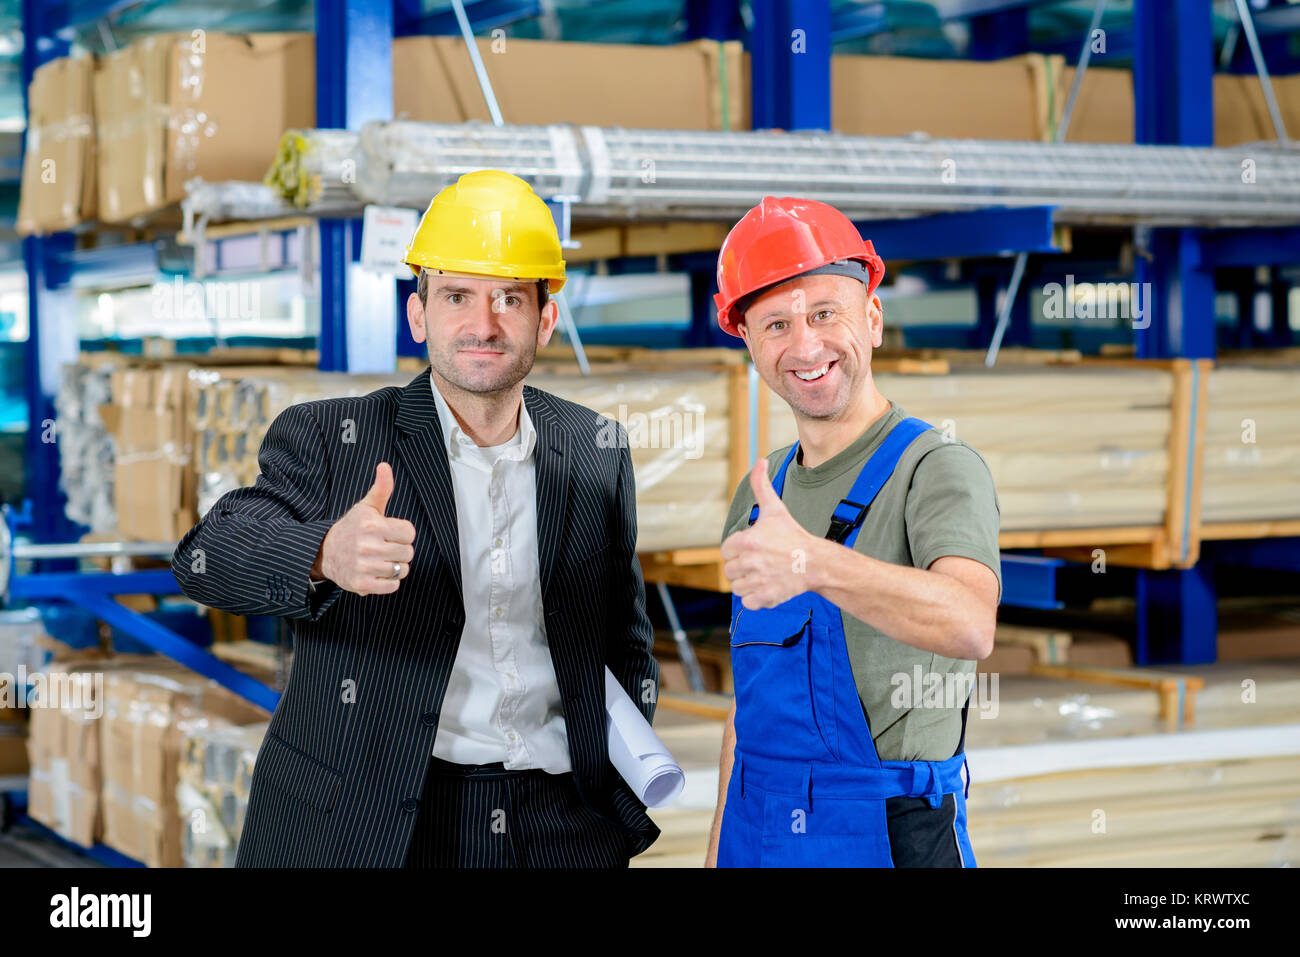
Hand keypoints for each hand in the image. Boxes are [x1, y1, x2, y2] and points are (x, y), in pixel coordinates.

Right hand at [313, 462, 416, 595]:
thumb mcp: (366, 507)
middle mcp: (367, 546)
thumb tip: (385, 466)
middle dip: (399, 550)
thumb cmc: (352, 528)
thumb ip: (381, 488)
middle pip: (408, 552)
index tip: (390, 533)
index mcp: (372, 526)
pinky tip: (377, 572)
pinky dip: (389, 581)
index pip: (409, 533)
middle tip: (384, 547)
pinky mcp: (361, 584)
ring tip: (380, 559)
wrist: (325, 552)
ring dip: (395, 566)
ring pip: (402, 570)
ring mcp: (364, 567)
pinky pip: (393, 586)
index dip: (403, 533)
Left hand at [721, 460, 815, 609]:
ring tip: (766, 573)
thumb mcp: (775, 508)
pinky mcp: (764, 598)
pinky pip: (747, 602)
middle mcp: (748, 562)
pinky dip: (756, 598)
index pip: (727, 550)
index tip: (755, 547)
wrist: (816, 562)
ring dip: (748, 582)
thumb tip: (759, 461)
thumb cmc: (793, 535)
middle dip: (744, 566)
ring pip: (737, 587)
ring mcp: (756, 582)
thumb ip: (761, 485)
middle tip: (763, 561)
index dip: (739, 549)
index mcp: (745, 541)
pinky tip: (769, 586)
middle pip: (731, 570)